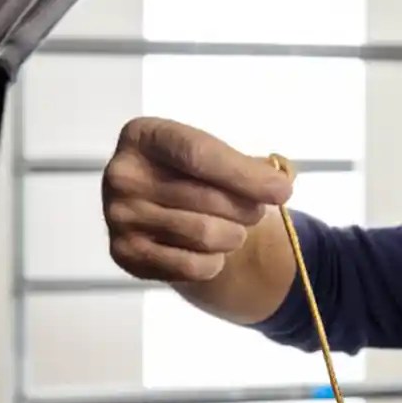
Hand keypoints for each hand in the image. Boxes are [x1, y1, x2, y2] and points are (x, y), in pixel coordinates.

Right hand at [103, 117, 293, 282]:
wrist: (162, 210)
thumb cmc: (194, 176)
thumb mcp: (218, 157)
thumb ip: (252, 166)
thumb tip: (280, 182)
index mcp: (144, 136)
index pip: (199, 154)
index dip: (246, 176)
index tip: (283, 191)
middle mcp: (122, 174)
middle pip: (208, 198)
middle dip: (247, 209)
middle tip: (253, 211)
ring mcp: (118, 216)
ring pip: (205, 235)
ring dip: (235, 236)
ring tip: (233, 229)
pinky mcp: (124, 254)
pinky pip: (192, 266)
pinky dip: (215, 262)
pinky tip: (210, 250)